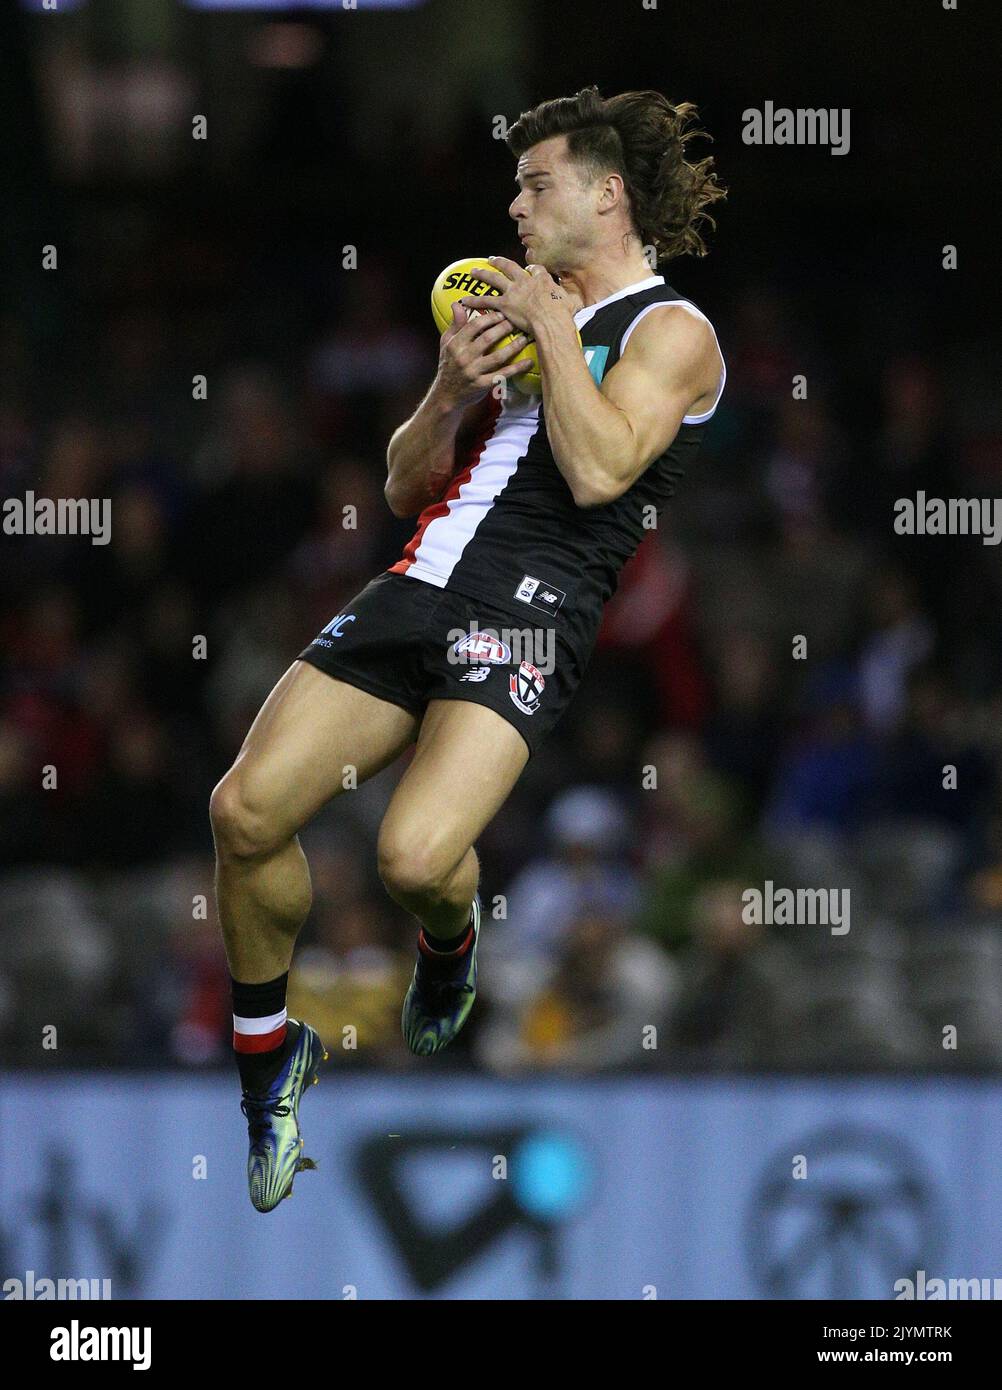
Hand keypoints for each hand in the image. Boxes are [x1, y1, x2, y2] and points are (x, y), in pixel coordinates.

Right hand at [435, 301, 531, 408]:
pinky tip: (528, 362)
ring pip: (497, 357)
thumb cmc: (448, 365)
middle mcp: (463, 358)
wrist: (446, 395)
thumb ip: (455, 324)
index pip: (474, 326)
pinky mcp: (482, 386)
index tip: (503, 313)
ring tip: (525, 338)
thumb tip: (458, 303)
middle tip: (517, 321)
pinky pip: (502, 375)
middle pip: (487, 339)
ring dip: (513, 347)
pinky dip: (516, 368)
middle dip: (504, 328)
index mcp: (455, 345)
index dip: (490, 317)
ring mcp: (473, 373)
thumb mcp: (446, 343)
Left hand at [458, 256, 572, 334]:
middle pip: (510, 266)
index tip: (528, 271)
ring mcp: (514, 290)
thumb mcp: (572, 303)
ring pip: (494, 278)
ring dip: (483, 274)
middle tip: (492, 259)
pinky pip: (486, 300)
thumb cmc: (563, 314)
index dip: (530, 270)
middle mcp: (525, 281)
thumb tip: (580, 302)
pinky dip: (474, 300)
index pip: (534, 270)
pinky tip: (465, 300)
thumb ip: (572, 300)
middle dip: (500, 263)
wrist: (551, 320)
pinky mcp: (505, 303)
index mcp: (542, 279)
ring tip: (474, 271)